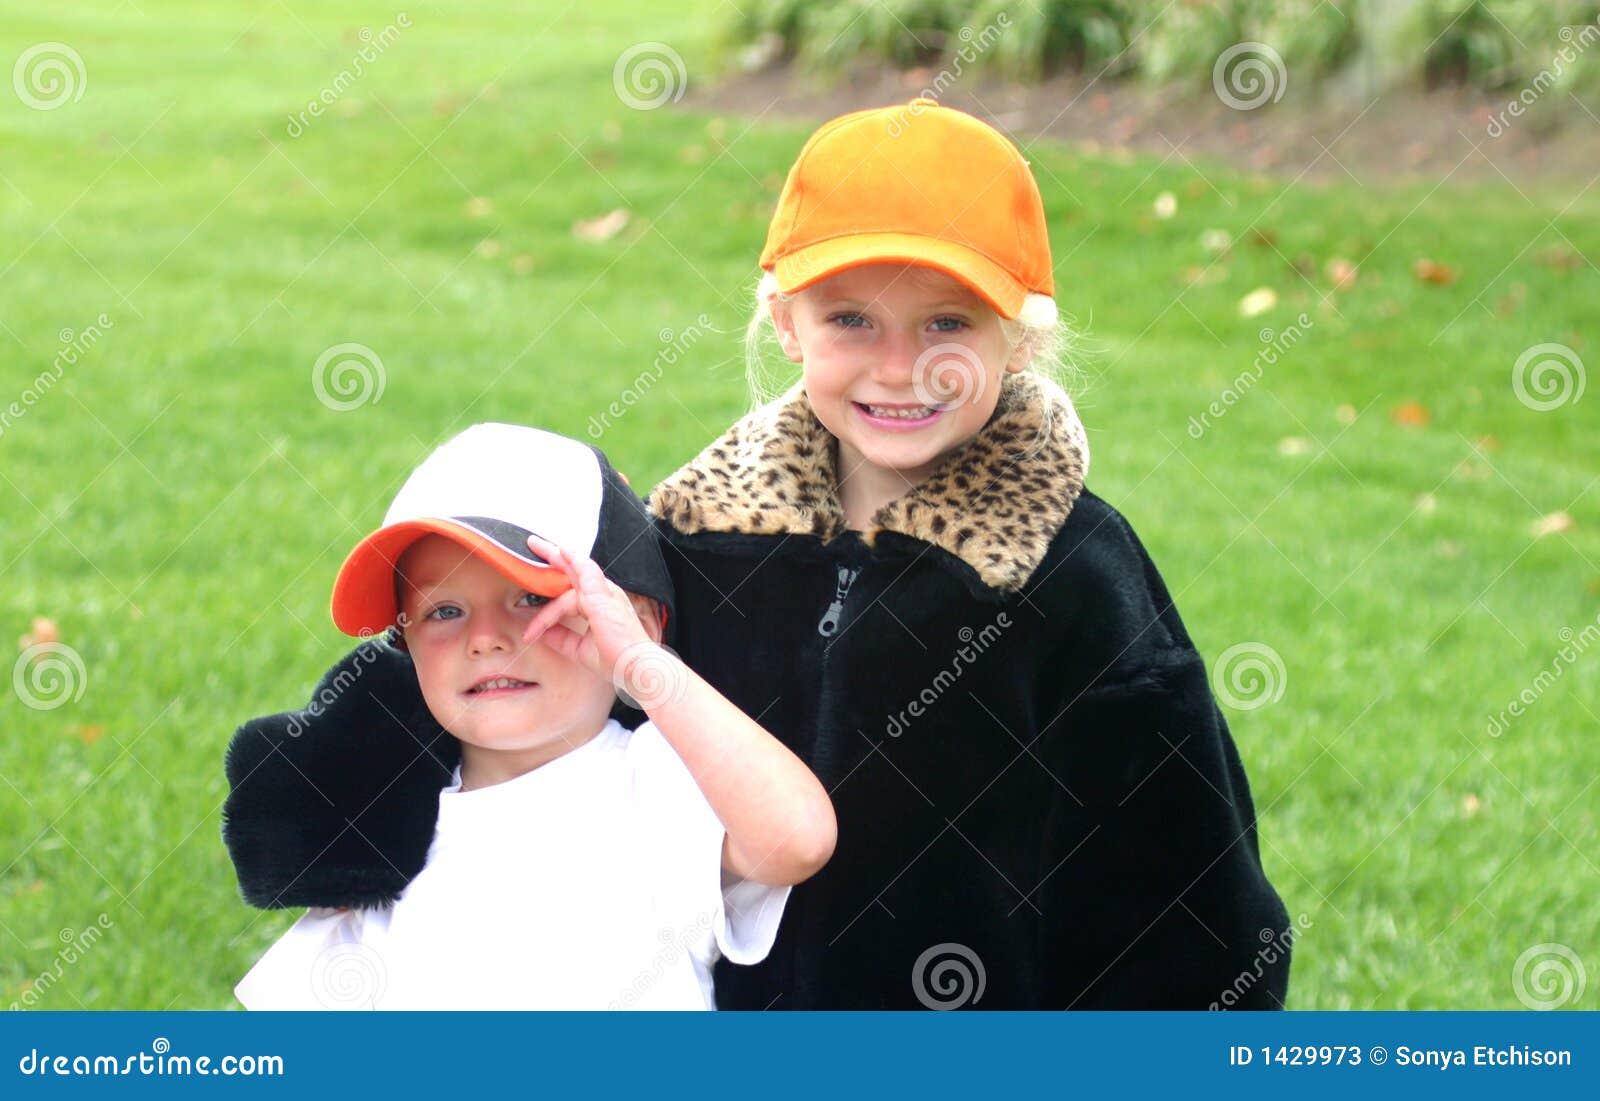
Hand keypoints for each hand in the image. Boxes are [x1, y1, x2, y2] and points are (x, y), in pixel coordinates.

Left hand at [520, 535, 653, 680]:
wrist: (636, 667)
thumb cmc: (617, 660)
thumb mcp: (581, 649)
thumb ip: (563, 639)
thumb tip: (542, 634)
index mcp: (602, 604)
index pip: (571, 592)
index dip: (548, 606)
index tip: (531, 627)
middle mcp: (605, 594)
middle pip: (575, 569)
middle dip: (554, 556)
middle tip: (534, 544)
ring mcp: (604, 593)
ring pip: (575, 568)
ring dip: (555, 555)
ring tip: (535, 544)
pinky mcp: (601, 597)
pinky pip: (582, 573)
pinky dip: (571, 561)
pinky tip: (559, 551)